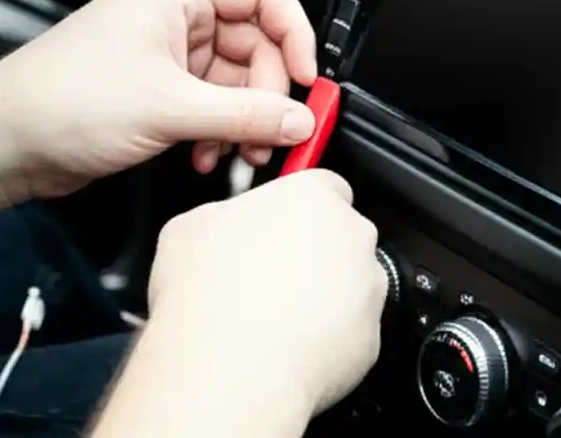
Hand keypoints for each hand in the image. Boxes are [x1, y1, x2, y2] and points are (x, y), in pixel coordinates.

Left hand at [0, 0, 319, 198]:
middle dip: (268, 95)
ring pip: (236, 82)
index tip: (304, 78)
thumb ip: (244, 116)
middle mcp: (175, 19)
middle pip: (256, 45)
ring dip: (243, 122)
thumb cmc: (60, 100)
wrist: (4, 142)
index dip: (294, 33)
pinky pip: (213, 106)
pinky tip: (206, 157)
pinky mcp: (160, 92)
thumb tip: (297, 120)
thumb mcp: (169, 108)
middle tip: (274, 134)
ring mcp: (168, 57)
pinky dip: (219, 133)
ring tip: (237, 153)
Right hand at [90, 170, 386, 435]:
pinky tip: (287, 343)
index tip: (282, 222)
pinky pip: (351, 328)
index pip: (322, 185)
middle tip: (266, 275)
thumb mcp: (190, 228)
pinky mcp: (371, 335)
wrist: (228, 374)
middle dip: (311, 250)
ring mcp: (368, 287)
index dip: (297, 208)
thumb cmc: (207, 300)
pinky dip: (328, 334)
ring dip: (321, 292)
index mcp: (311, 197)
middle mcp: (351, 236)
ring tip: (271, 315)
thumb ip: (226, 213)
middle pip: (339, 233)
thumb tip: (229, 223)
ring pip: (349, 282)